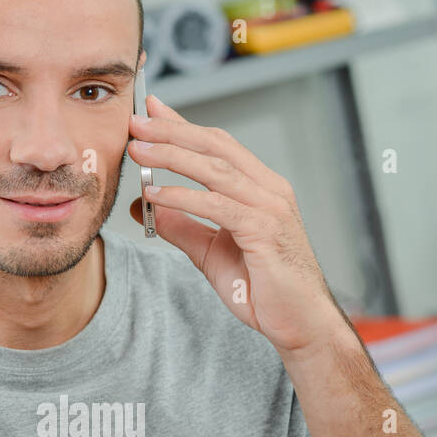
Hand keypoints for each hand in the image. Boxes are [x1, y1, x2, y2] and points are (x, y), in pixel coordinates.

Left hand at [127, 93, 345, 355]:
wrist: (300, 324)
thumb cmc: (265, 291)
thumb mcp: (211, 253)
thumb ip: (183, 227)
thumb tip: (146, 206)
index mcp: (260, 189)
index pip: (218, 146)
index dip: (183, 125)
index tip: (150, 111)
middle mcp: (269, 189)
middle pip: (215, 146)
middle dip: (172, 131)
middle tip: (136, 122)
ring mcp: (270, 207)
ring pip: (215, 169)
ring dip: (172, 156)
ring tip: (138, 150)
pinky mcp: (265, 230)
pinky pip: (218, 206)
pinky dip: (184, 197)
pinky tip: (157, 194)